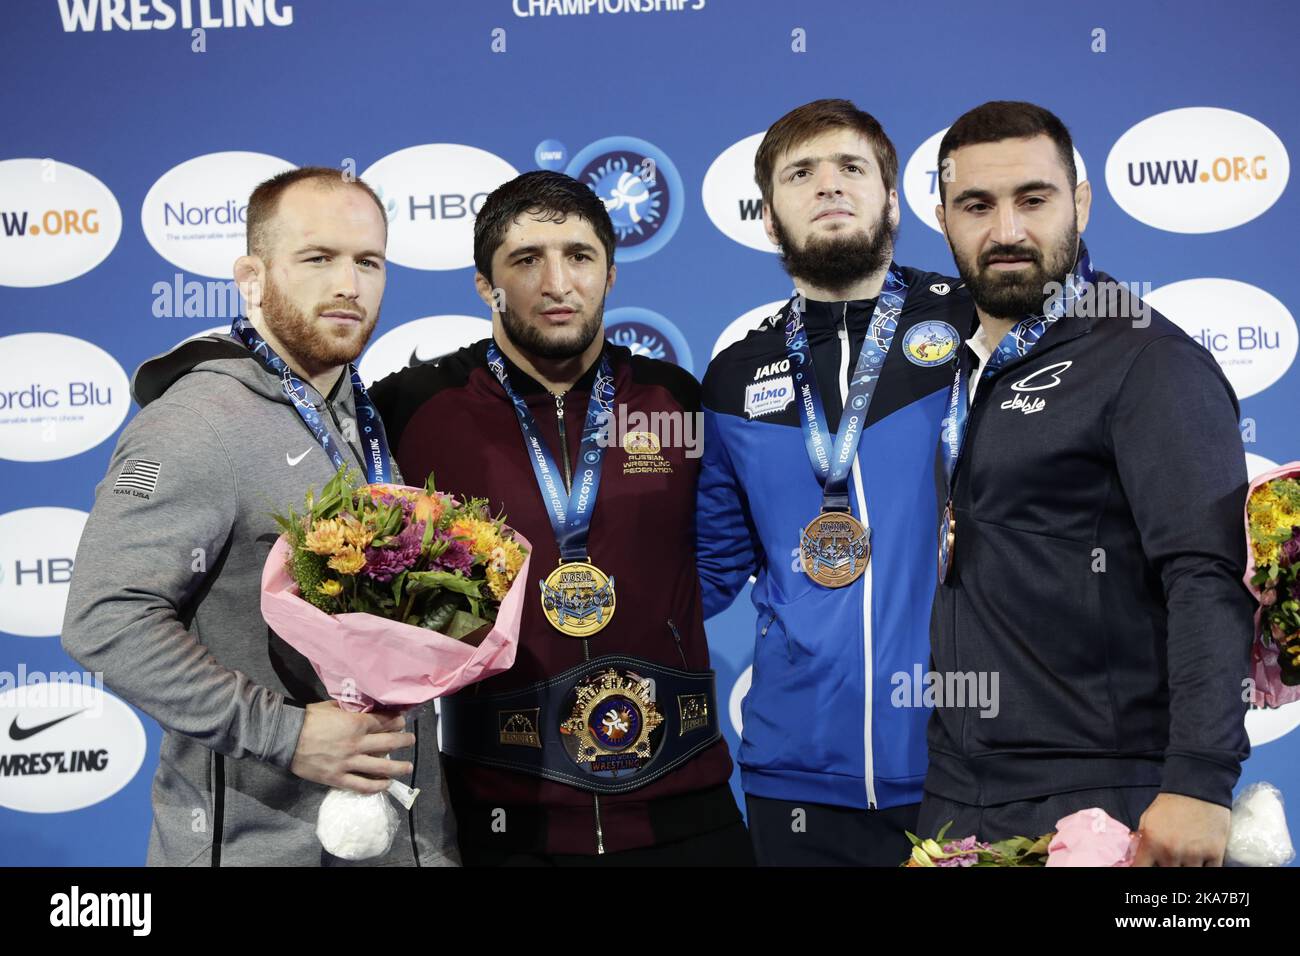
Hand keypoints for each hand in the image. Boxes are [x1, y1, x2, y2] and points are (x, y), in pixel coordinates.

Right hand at [290, 701, 414, 793]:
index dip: (396, 722)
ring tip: (407, 768)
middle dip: (404, 741)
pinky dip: (376, 786)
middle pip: (388, 743)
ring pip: (381, 767)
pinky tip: (385, 785)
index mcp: (355, 723)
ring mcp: (348, 763)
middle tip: (411, 741)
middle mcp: (356, 744)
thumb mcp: (332, 706)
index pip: (383, 722)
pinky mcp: (337, 778)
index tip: (402, 722)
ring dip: (398, 767)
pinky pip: (362, 786)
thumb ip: (350, 708)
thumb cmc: (308, 718)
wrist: (285, 737)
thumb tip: (364, 706)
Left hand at [1131, 793, 1230, 866]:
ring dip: (1186, 868)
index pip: (1141, 869)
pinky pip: (1210, 873)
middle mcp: (1171, 852)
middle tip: (1170, 860)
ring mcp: (1194, 855)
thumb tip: (1137, 856)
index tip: (1147, 867)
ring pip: (1188, 875)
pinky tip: (1200, 862)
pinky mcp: (1215, 855)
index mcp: (1152, 843)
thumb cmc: (1170, 803)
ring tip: (1185, 859)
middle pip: (1168, 874)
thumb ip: (1143, 839)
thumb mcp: (1147, 818)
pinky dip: (1205, 869)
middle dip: (1167, 868)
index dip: (1142, 870)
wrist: (1198, 789)